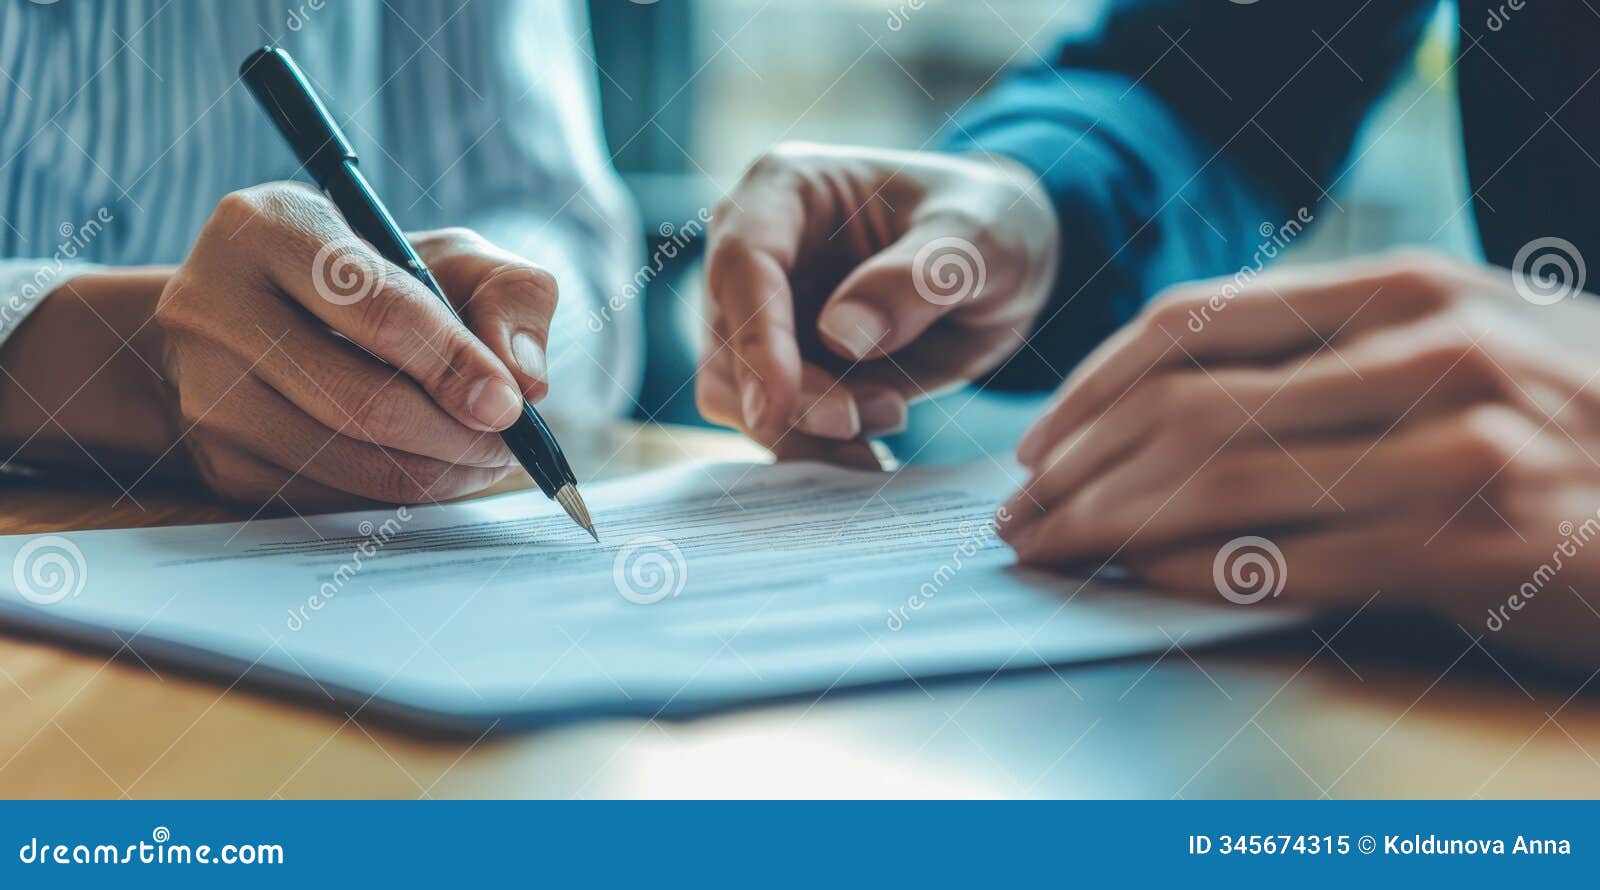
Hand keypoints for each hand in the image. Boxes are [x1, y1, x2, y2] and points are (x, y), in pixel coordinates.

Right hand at [150, 182, 556, 506]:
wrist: (253, 325)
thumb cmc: (371, 282)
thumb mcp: (446, 256)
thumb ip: (508, 294)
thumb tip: (525, 378)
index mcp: (267, 226)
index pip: (376, 307)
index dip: (454, 363)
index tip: (510, 404)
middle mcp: (212, 304)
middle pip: (362, 401)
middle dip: (457, 435)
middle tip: (508, 444)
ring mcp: (204, 389)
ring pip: (348, 460)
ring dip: (438, 473)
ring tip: (482, 456)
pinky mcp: (217, 460)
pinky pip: (329, 496)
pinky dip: (397, 493)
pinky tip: (430, 468)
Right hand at [697, 143, 1058, 465]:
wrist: (1003, 262)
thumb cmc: (988, 223)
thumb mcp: (978, 237)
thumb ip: (918, 277)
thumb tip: (841, 335)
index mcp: (785, 189)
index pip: (743, 263)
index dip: (755, 339)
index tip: (778, 405)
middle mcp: (754, 250)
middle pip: (728, 341)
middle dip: (786, 399)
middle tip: (860, 423)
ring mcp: (761, 312)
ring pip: (737, 393)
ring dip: (800, 430)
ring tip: (888, 415)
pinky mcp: (781, 366)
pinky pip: (773, 422)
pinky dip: (813, 448)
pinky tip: (870, 448)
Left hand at [998, 250, 1599, 667]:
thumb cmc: (1566, 415)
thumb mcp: (1457, 339)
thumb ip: (1325, 353)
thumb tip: (1157, 407)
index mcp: (1397, 287)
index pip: (1190, 324)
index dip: (1086, 389)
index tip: (1035, 446)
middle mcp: (1422, 349)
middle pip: (1184, 404)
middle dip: (1073, 469)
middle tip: (1017, 518)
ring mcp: (1458, 443)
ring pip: (1222, 482)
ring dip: (1111, 526)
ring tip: (1055, 554)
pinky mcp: (1481, 542)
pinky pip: (1293, 561)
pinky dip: (1198, 575)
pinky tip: (1146, 586)